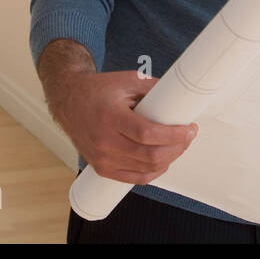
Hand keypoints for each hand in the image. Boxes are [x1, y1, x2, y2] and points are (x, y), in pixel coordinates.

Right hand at [50, 70, 197, 184]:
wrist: (69, 101)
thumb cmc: (98, 90)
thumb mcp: (127, 80)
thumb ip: (154, 89)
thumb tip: (181, 97)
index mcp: (110, 116)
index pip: (147, 134)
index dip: (174, 135)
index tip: (190, 129)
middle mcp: (104, 140)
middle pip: (149, 155)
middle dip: (177, 148)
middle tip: (188, 136)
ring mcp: (101, 158)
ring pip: (145, 169)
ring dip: (169, 159)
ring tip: (178, 146)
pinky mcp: (101, 168)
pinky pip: (134, 178)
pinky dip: (153, 172)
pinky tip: (163, 161)